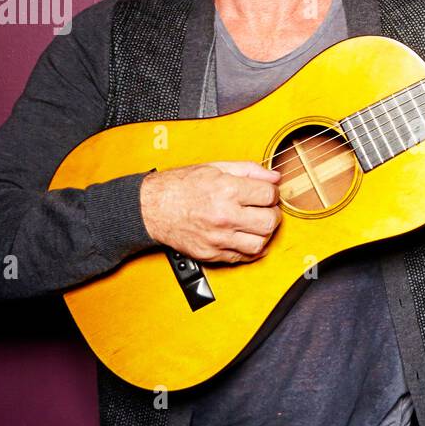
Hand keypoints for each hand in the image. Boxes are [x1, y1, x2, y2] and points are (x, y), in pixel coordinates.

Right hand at [139, 160, 282, 262]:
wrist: (151, 208)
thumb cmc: (179, 187)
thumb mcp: (215, 168)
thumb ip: (249, 170)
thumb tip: (273, 176)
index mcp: (227, 190)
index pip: (269, 195)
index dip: (272, 193)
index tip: (266, 193)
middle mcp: (224, 216)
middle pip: (270, 221)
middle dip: (272, 214)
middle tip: (264, 209)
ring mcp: (218, 237)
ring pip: (260, 244)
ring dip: (263, 234)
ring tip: (254, 224)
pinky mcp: (212, 253)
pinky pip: (243, 258)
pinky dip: (249, 249)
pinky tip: (246, 238)